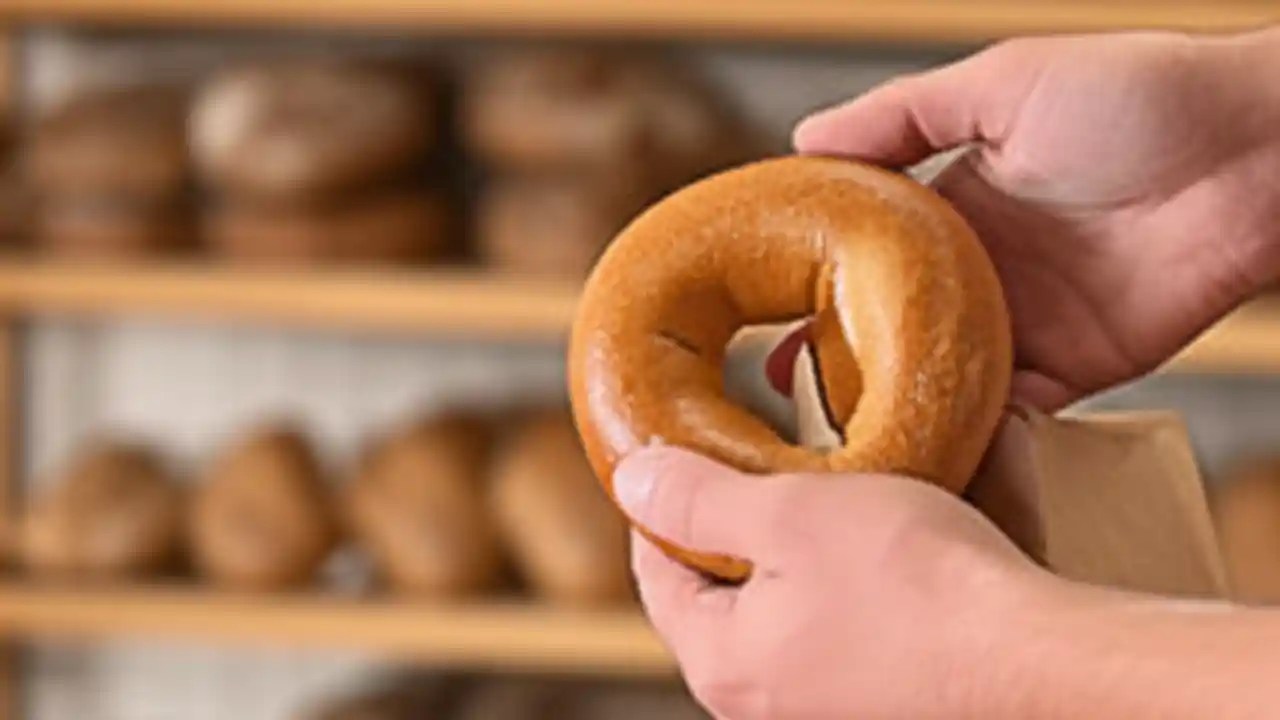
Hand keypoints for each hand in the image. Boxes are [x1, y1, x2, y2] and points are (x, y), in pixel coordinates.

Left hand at [618, 446, 1279, 719]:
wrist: (1041, 664)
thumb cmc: (918, 587)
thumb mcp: (787, 516)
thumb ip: (696, 501)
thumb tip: (629, 482)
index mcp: (724, 665)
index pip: (655, 578)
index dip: (657, 511)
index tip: (670, 463)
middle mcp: (766, 707)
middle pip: (715, 604)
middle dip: (724, 535)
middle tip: (744, 474)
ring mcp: (825, 713)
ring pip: (778, 620)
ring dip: (786, 562)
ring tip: (814, 504)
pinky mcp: (881, 708)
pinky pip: (834, 639)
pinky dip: (836, 591)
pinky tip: (872, 557)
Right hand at [795, 30, 1279, 409]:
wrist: (1255, 150)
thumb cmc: (1136, 94)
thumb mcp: (999, 83)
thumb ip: (899, 114)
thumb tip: (801, 135)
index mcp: (955, 207)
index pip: (865, 260)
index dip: (813, 291)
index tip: (760, 322)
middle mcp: (982, 272)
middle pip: (894, 331)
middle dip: (840, 367)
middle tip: (782, 402)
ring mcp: (1027, 324)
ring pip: (943, 381)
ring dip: (897, 409)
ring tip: (837, 442)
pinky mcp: (1077, 368)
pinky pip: (1012, 412)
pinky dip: (972, 435)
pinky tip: (922, 454)